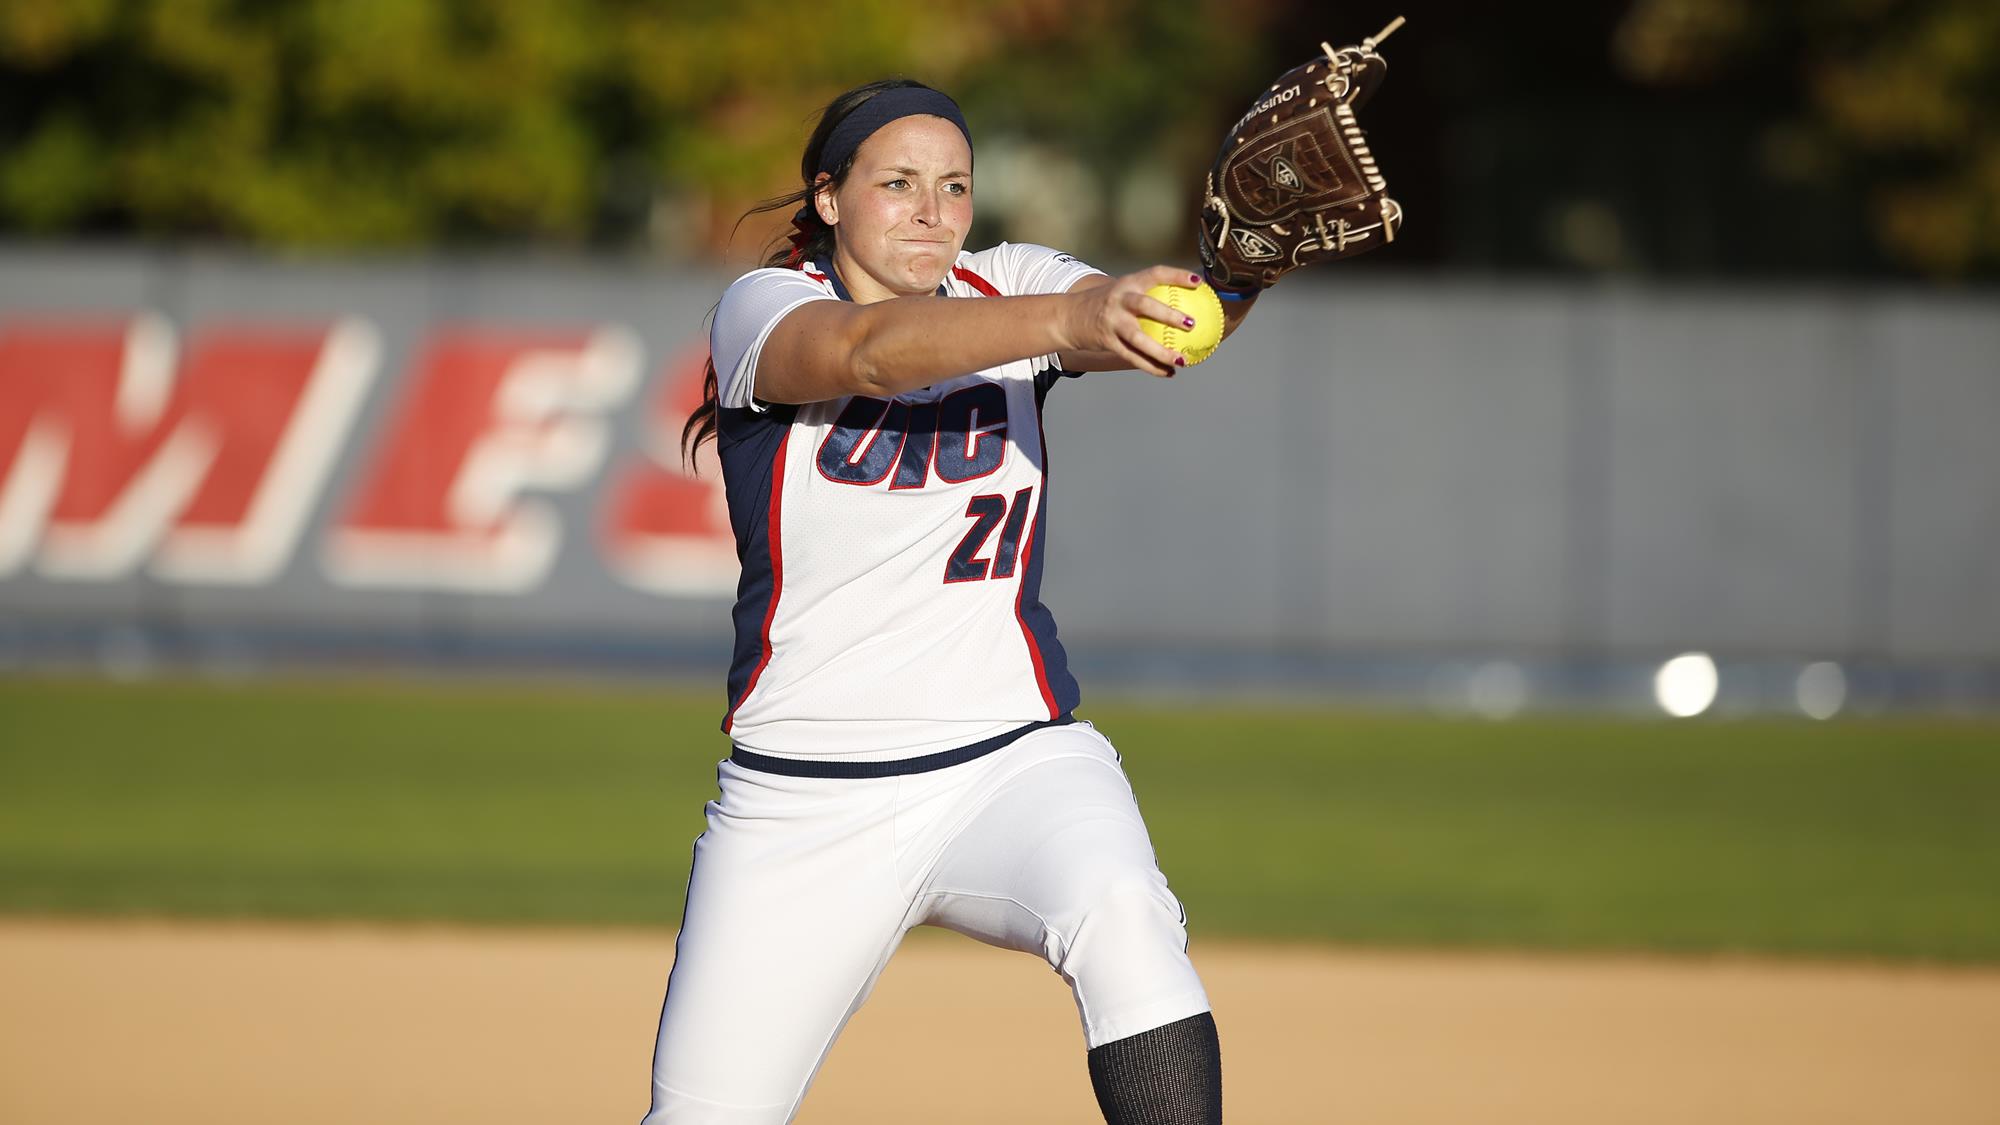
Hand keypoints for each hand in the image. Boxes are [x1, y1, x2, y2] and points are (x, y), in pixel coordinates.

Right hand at [1059, 265, 1203, 376]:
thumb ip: (1147, 294)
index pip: (1155, 274)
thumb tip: (1186, 300)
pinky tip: (1168, 373)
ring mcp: (1112, 322)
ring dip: (1161, 351)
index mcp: (1127, 284)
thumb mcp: (1122, 291)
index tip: (1198, 283)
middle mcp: (1119, 301)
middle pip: (1145, 306)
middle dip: (1169, 314)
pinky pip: (1132, 357)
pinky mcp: (1107, 342)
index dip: (1177, 276)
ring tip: (1182, 361)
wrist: (1069, 317)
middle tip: (1192, 324)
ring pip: (1139, 339)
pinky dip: (1152, 367)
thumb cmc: (1105, 304)